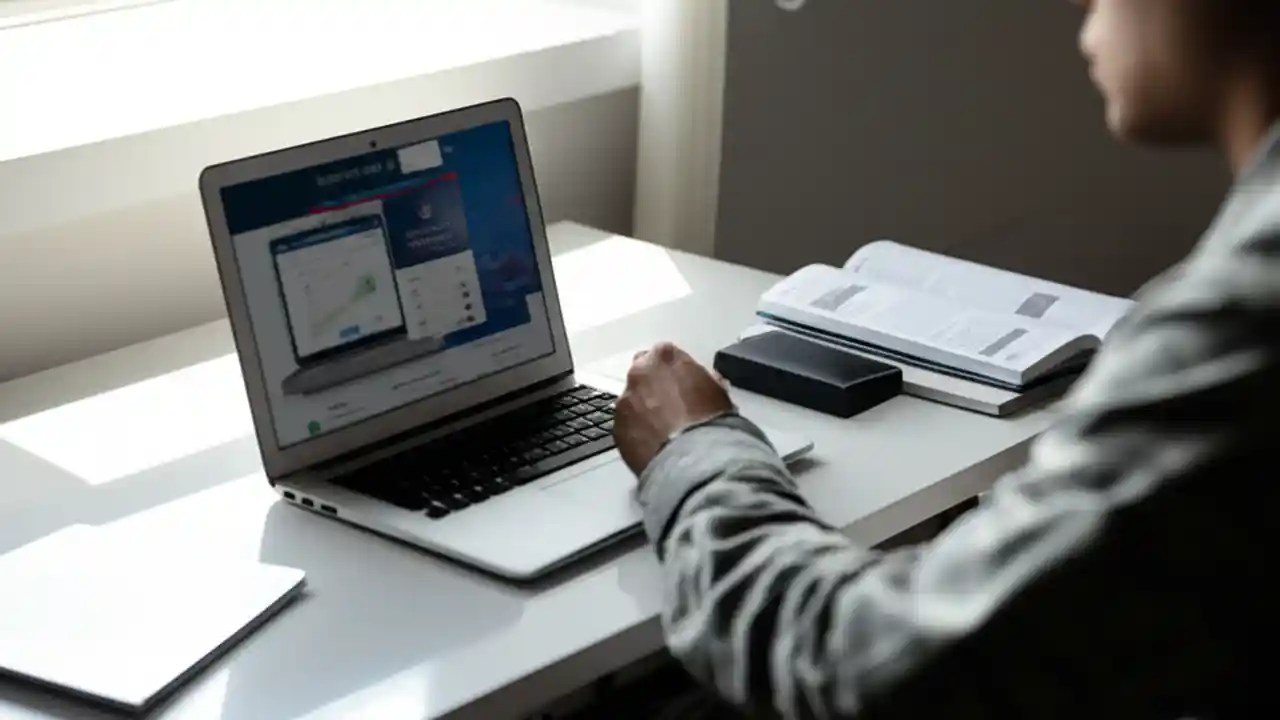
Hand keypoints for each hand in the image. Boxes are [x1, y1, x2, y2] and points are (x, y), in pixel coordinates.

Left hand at [614, 343, 733, 474]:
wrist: (694, 459)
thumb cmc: (710, 424)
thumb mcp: (718, 393)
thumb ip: (703, 381)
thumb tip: (704, 385)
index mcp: (665, 357)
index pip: (665, 355)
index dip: (675, 372)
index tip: (682, 384)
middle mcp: (639, 374)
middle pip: (643, 374)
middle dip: (653, 386)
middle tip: (670, 405)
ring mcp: (625, 401)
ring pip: (632, 401)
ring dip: (644, 410)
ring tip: (664, 430)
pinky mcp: (617, 428)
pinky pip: (626, 425)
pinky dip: (636, 432)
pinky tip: (655, 444)